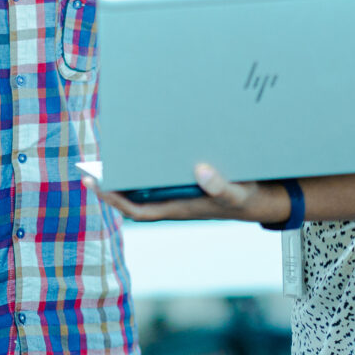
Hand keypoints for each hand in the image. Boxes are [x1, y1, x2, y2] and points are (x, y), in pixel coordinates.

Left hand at [84, 163, 289, 223]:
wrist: (265, 199)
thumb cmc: (247, 198)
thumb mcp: (238, 192)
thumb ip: (221, 185)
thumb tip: (200, 170)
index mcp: (180, 207)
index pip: (138, 209)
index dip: (115, 200)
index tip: (96, 185)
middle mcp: (174, 200)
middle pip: (134, 196)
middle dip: (112, 184)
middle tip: (89, 166)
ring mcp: (178, 192)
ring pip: (144, 185)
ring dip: (126, 172)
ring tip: (106, 151)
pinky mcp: (187, 180)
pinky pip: (158, 174)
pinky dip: (145, 162)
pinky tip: (140, 144)